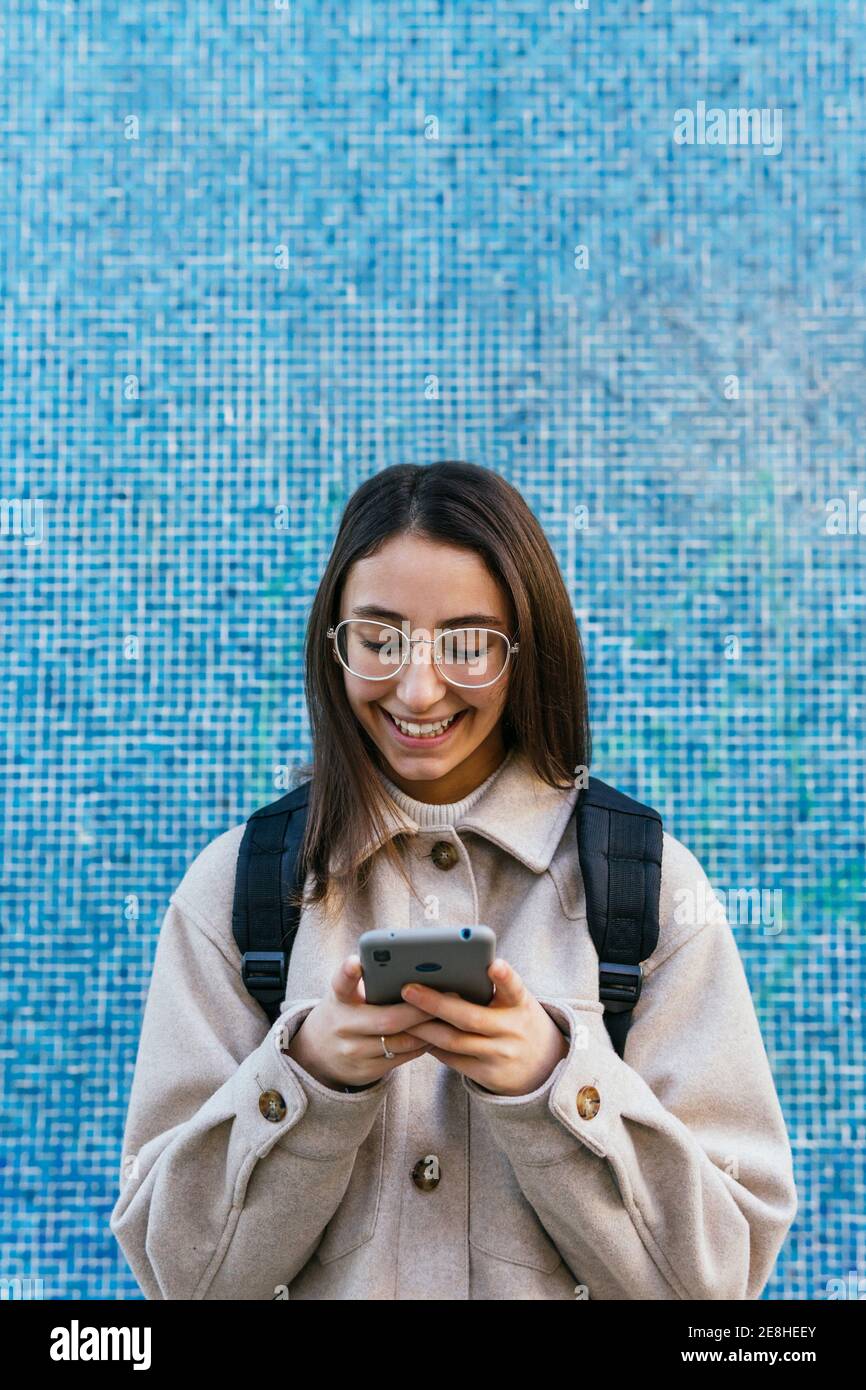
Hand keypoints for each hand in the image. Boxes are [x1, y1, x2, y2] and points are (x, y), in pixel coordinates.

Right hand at [283, 954, 435, 1089]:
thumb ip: (368, 981)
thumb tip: (412, 964)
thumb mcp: (347, 995)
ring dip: (428, 1029)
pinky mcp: (366, 1071)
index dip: (348, 972)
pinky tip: (437, 1034)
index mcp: (339, 999)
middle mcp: (343, 1026)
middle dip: (421, 1010)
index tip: (356, 962)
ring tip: (451, 1015)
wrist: (319, 1053)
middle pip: (388, 1020)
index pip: (341, 983)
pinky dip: (422, 1045)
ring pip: (401, 1042)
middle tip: (450, 997)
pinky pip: (402, 1058)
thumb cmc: (346, 1011)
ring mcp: (353, 1052)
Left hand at [400, 958, 568, 1095]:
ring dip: (424, 1027)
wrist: (544, 1066)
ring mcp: (500, 1056)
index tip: (493, 964)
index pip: (514, 987)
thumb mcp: (516, 1002)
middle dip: (435, 1003)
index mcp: (521, 1004)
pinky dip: (432, 1046)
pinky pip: (452, 1060)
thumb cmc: (518, 1020)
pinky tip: (415, 1033)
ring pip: (454, 1041)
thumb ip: (493, 988)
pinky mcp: (488, 1075)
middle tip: (408, 989)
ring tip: (401, 1011)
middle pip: (469, 1018)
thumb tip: (446, 971)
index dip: (504, 976)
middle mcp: (512, 1030)